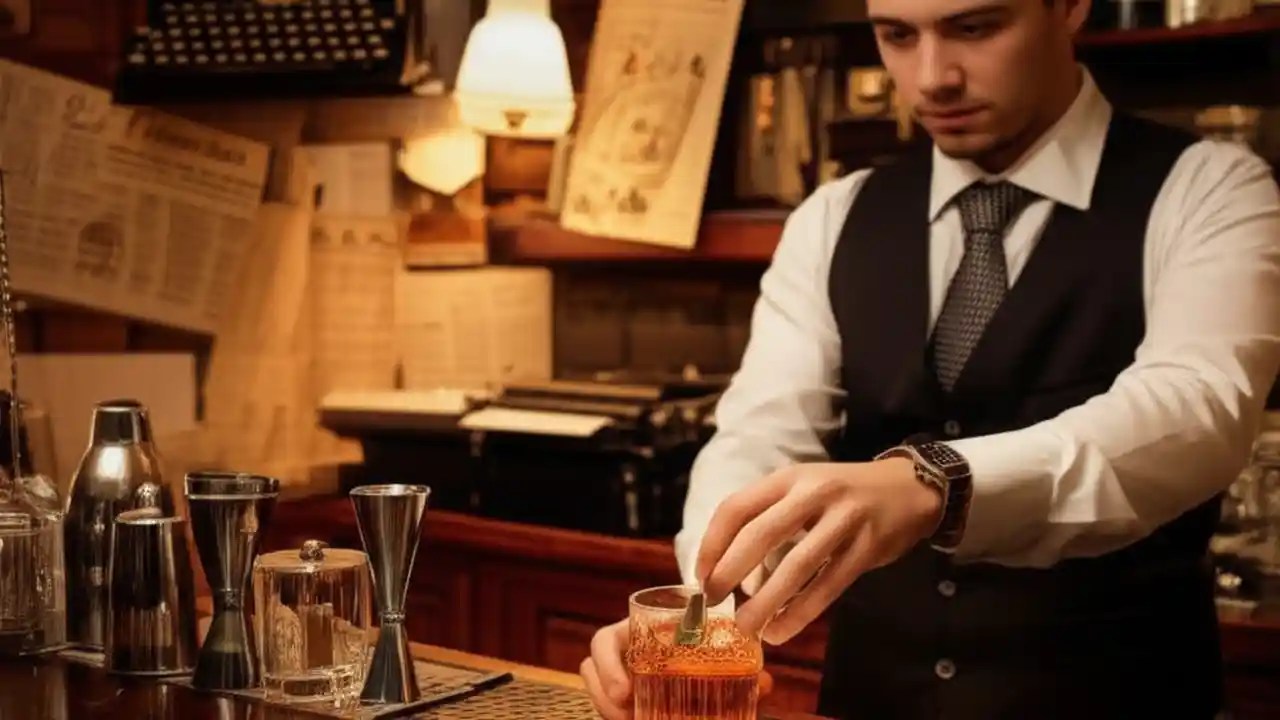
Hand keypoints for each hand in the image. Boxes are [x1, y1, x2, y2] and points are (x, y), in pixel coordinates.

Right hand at [579, 617, 776, 719]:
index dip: (607, 666)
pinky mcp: (622, 696)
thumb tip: (766, 683)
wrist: (697, 640)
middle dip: (604, 700)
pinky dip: (620, 714)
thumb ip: (738, 663)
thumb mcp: (715, 647)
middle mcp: (622, 654)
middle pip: (592, 673)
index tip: (625, 692)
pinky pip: (610, 707)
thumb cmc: (702, 638)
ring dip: (609, 711)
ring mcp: (619, 676)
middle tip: (627, 717)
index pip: (604, 642)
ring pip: (598, 695)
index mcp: (637, 632)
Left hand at [698, 458, 940, 644]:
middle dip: (730, 572)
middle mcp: (813, 493)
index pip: (736, 507)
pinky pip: (828, 585)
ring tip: (745, 627)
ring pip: (796, 566)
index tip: (699, 576)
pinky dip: (801, 612)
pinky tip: (782, 630)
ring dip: (766, 601)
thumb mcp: (803, 490)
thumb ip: (768, 517)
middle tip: (712, 602)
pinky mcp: (868, 547)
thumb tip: (723, 566)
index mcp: (788, 478)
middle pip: (761, 534)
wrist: (909, 489)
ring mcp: (844, 519)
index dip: (712, 544)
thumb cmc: (843, 495)